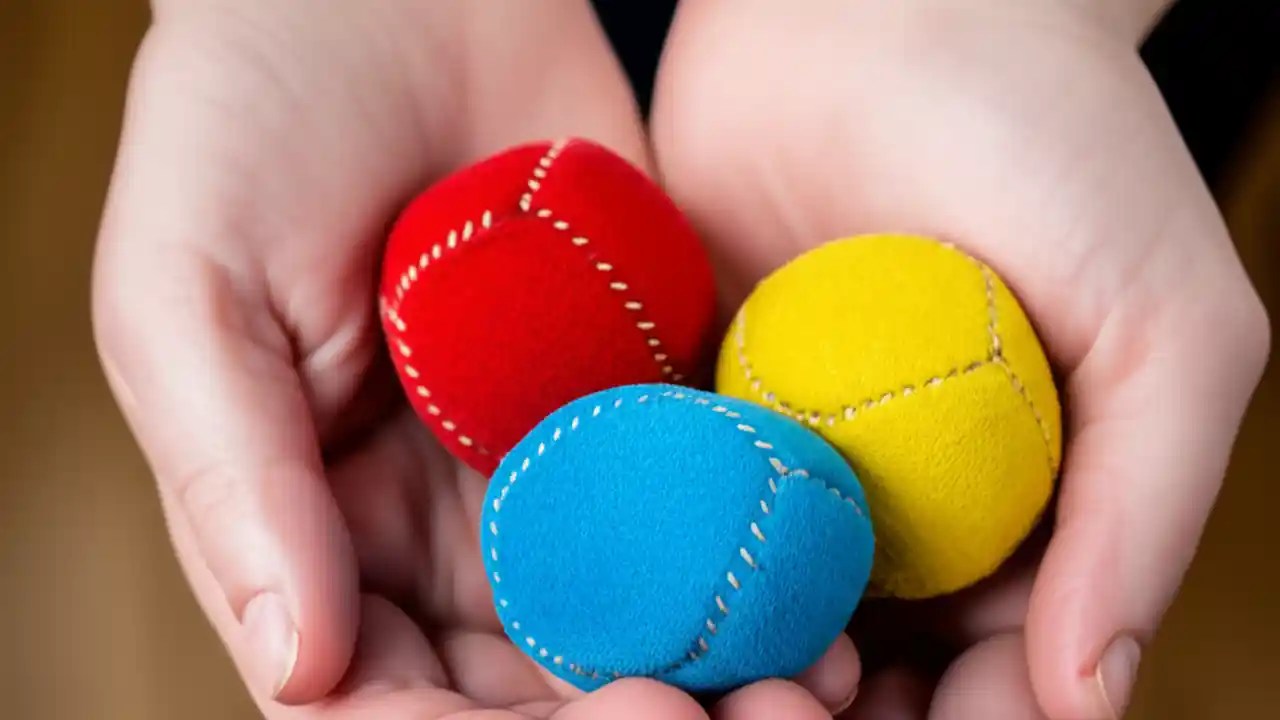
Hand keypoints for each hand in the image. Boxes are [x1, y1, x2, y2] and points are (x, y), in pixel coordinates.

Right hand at [94, 2, 854, 716]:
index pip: (372, 695)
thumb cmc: (250, 116)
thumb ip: (232, 481)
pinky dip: (754, 566)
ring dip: (708, 672)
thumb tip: (300, 666)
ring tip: (793, 690)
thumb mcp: (188, 292)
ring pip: (626, 620)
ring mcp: (547, 467)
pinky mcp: (639, 400)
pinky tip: (818, 598)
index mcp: (310, 522)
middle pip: (518, 688)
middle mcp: (432, 521)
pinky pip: (697, 507)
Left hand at [651, 0, 1270, 716]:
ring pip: (762, 606)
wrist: (883, 1)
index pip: (1004, 665)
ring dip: (738, 662)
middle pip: (873, 657)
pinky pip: (675, 509)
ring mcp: (794, 456)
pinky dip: (659, 565)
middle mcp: (906, 498)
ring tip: (710, 683)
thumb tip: (1099, 694)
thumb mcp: (1167, 321)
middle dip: (837, 709)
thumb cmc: (1053, 141)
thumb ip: (1147, 506)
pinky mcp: (698, 401)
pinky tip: (636, 598)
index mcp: (1028, 503)